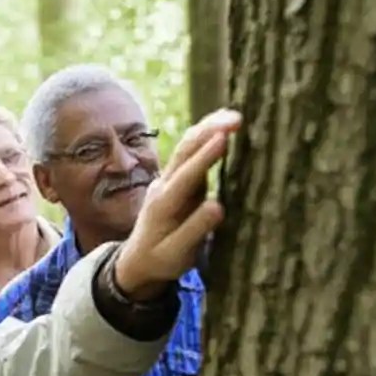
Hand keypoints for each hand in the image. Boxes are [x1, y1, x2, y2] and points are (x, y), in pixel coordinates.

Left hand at [115, 108, 242, 300]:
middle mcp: (164, 185)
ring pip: (186, 146)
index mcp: (163, 205)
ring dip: (208, 127)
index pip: (186, 177)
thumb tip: (218, 206)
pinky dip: (205, 135)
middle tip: (237, 118)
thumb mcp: (176, 254)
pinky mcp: (176, 178)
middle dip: (208, 131)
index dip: (205, 157)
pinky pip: (190, 151)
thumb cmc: (160, 260)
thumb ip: (194, 231)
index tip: (224, 138)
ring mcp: (168, 179)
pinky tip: (222, 124)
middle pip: (185, 151)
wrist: (138, 259)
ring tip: (233, 115)